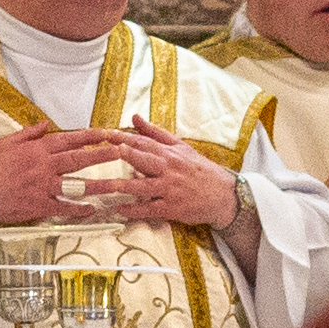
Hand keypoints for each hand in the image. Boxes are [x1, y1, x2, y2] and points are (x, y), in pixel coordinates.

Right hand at [0, 122, 127, 224]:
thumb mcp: (5, 143)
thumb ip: (28, 134)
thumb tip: (44, 124)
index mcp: (36, 149)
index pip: (69, 139)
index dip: (90, 136)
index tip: (108, 133)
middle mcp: (43, 166)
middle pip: (79, 159)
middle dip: (103, 154)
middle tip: (124, 151)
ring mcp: (42, 186)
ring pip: (76, 183)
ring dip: (99, 183)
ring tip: (119, 183)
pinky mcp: (38, 205)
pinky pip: (63, 208)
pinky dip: (78, 209)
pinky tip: (92, 209)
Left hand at [86, 122, 245, 233]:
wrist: (224, 195)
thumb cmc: (198, 170)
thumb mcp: (180, 147)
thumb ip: (155, 133)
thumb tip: (134, 117)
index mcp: (169, 153)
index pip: (143, 142)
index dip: (123, 138)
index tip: (104, 134)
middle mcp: (169, 169)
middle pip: (144, 160)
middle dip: (126, 155)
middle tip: (107, 151)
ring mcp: (170, 189)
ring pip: (144, 186)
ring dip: (125, 186)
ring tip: (108, 185)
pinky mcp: (172, 208)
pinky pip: (151, 209)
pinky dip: (135, 210)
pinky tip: (121, 209)